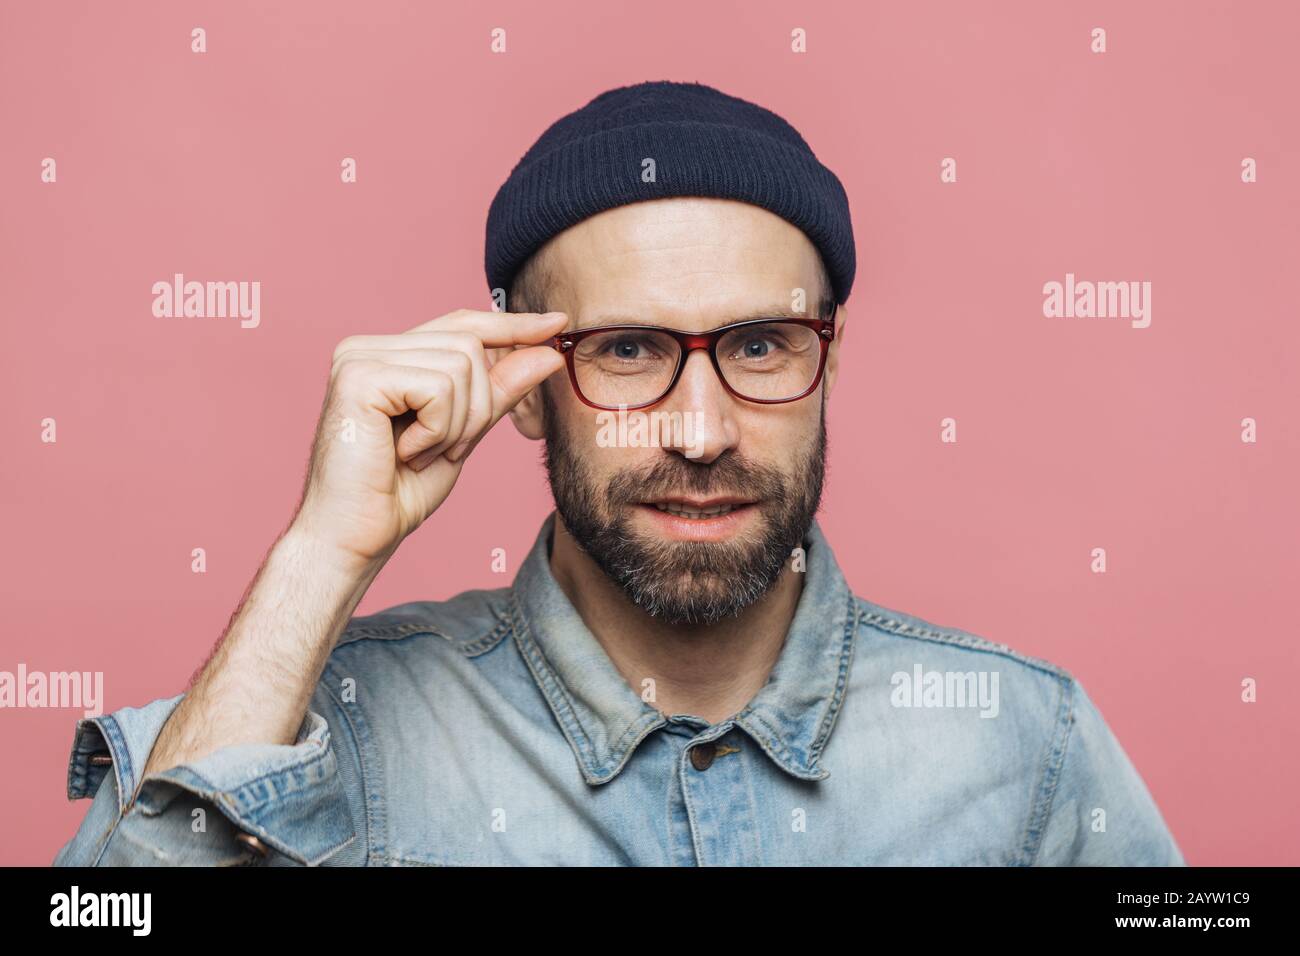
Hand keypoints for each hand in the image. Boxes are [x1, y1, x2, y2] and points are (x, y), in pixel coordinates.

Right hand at [291, 309, 567, 567]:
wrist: (354, 537)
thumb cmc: (398, 492)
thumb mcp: (464, 434)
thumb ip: (499, 391)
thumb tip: (548, 351)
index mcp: (389, 354)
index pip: (462, 325)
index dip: (511, 325)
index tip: (557, 322)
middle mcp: (368, 346)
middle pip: (470, 345)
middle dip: (478, 407)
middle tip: (446, 450)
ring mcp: (358, 357)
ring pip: (460, 366)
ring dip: (456, 424)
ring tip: (421, 453)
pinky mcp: (358, 377)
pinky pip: (438, 388)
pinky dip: (436, 430)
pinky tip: (405, 453)